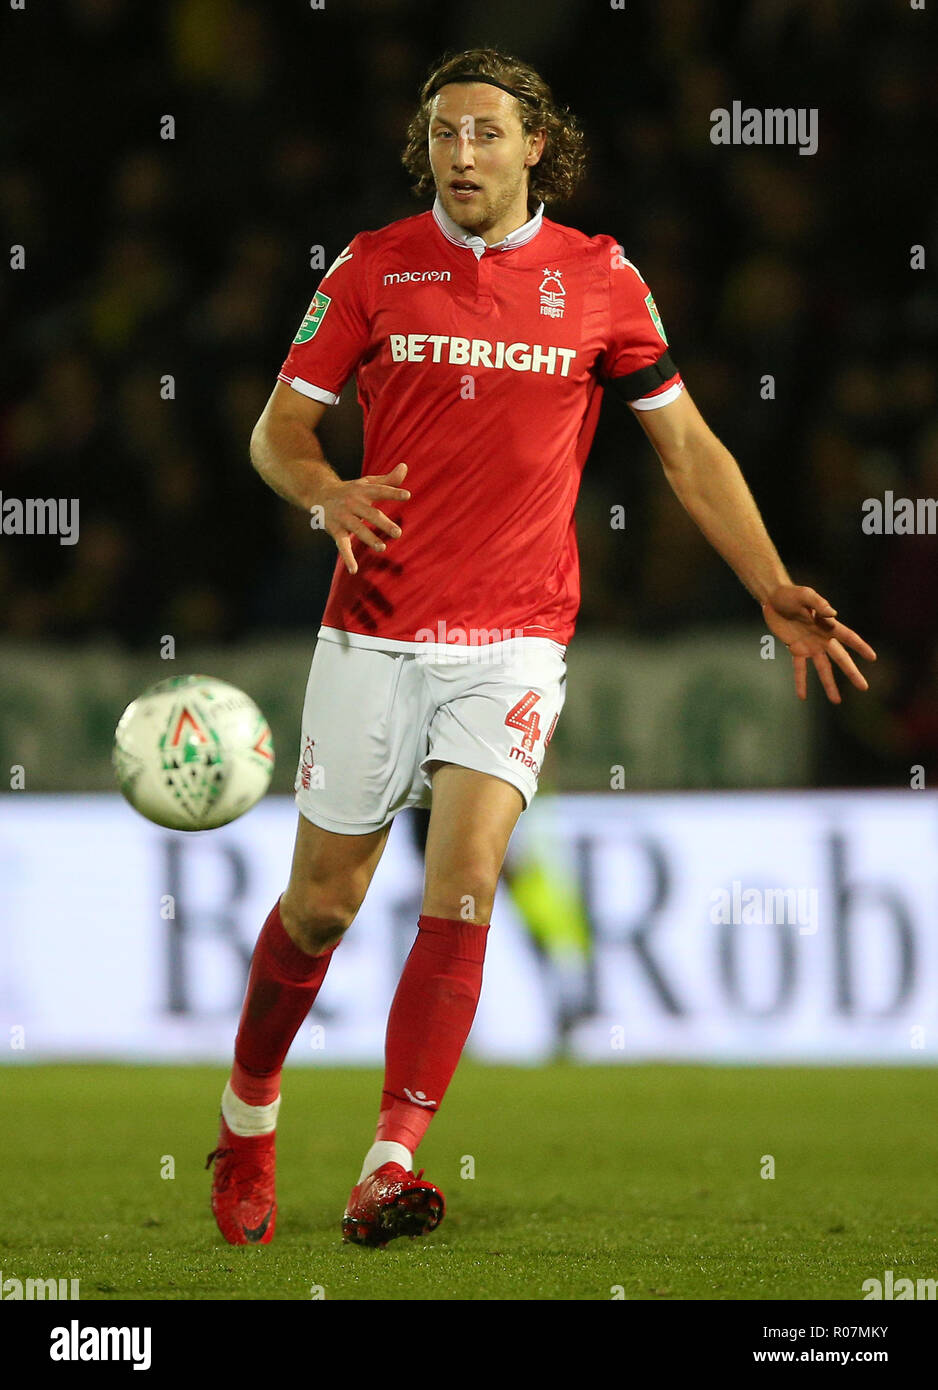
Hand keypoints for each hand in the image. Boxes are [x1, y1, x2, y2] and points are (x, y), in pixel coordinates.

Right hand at [319, 462, 409, 574]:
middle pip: (370, 513)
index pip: (380, 491)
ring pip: (357, 528)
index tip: (407, 496)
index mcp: (363, 491)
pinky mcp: (335, 530)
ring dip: (368, 538)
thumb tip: (405, 466)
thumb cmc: (350, 490)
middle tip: (398, 533)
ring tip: (382, 548)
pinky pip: (341, 545)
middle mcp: (352, 503)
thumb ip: (388, 480)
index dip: (393, 492)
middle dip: (383, 523)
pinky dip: (347, 558)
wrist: (318, 493)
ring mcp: (343, 517)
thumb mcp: (367, 483)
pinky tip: (354, 570)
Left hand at [761, 585, 876, 703]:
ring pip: (823, 669)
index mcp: (828, 625)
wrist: (773, 598)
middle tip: (864, 688)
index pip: (848, 637)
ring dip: (829, 684)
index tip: (873, 658)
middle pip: (840, 659)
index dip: (860, 647)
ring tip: (836, 701)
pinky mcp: (795, 649)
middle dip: (852, 673)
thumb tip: (833, 614)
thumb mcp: (805, 595)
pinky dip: (800, 682)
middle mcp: (822, 638)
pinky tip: (802, 696)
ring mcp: (810, 646)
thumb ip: (818, 604)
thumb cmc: (792, 594)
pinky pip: (799, 669)